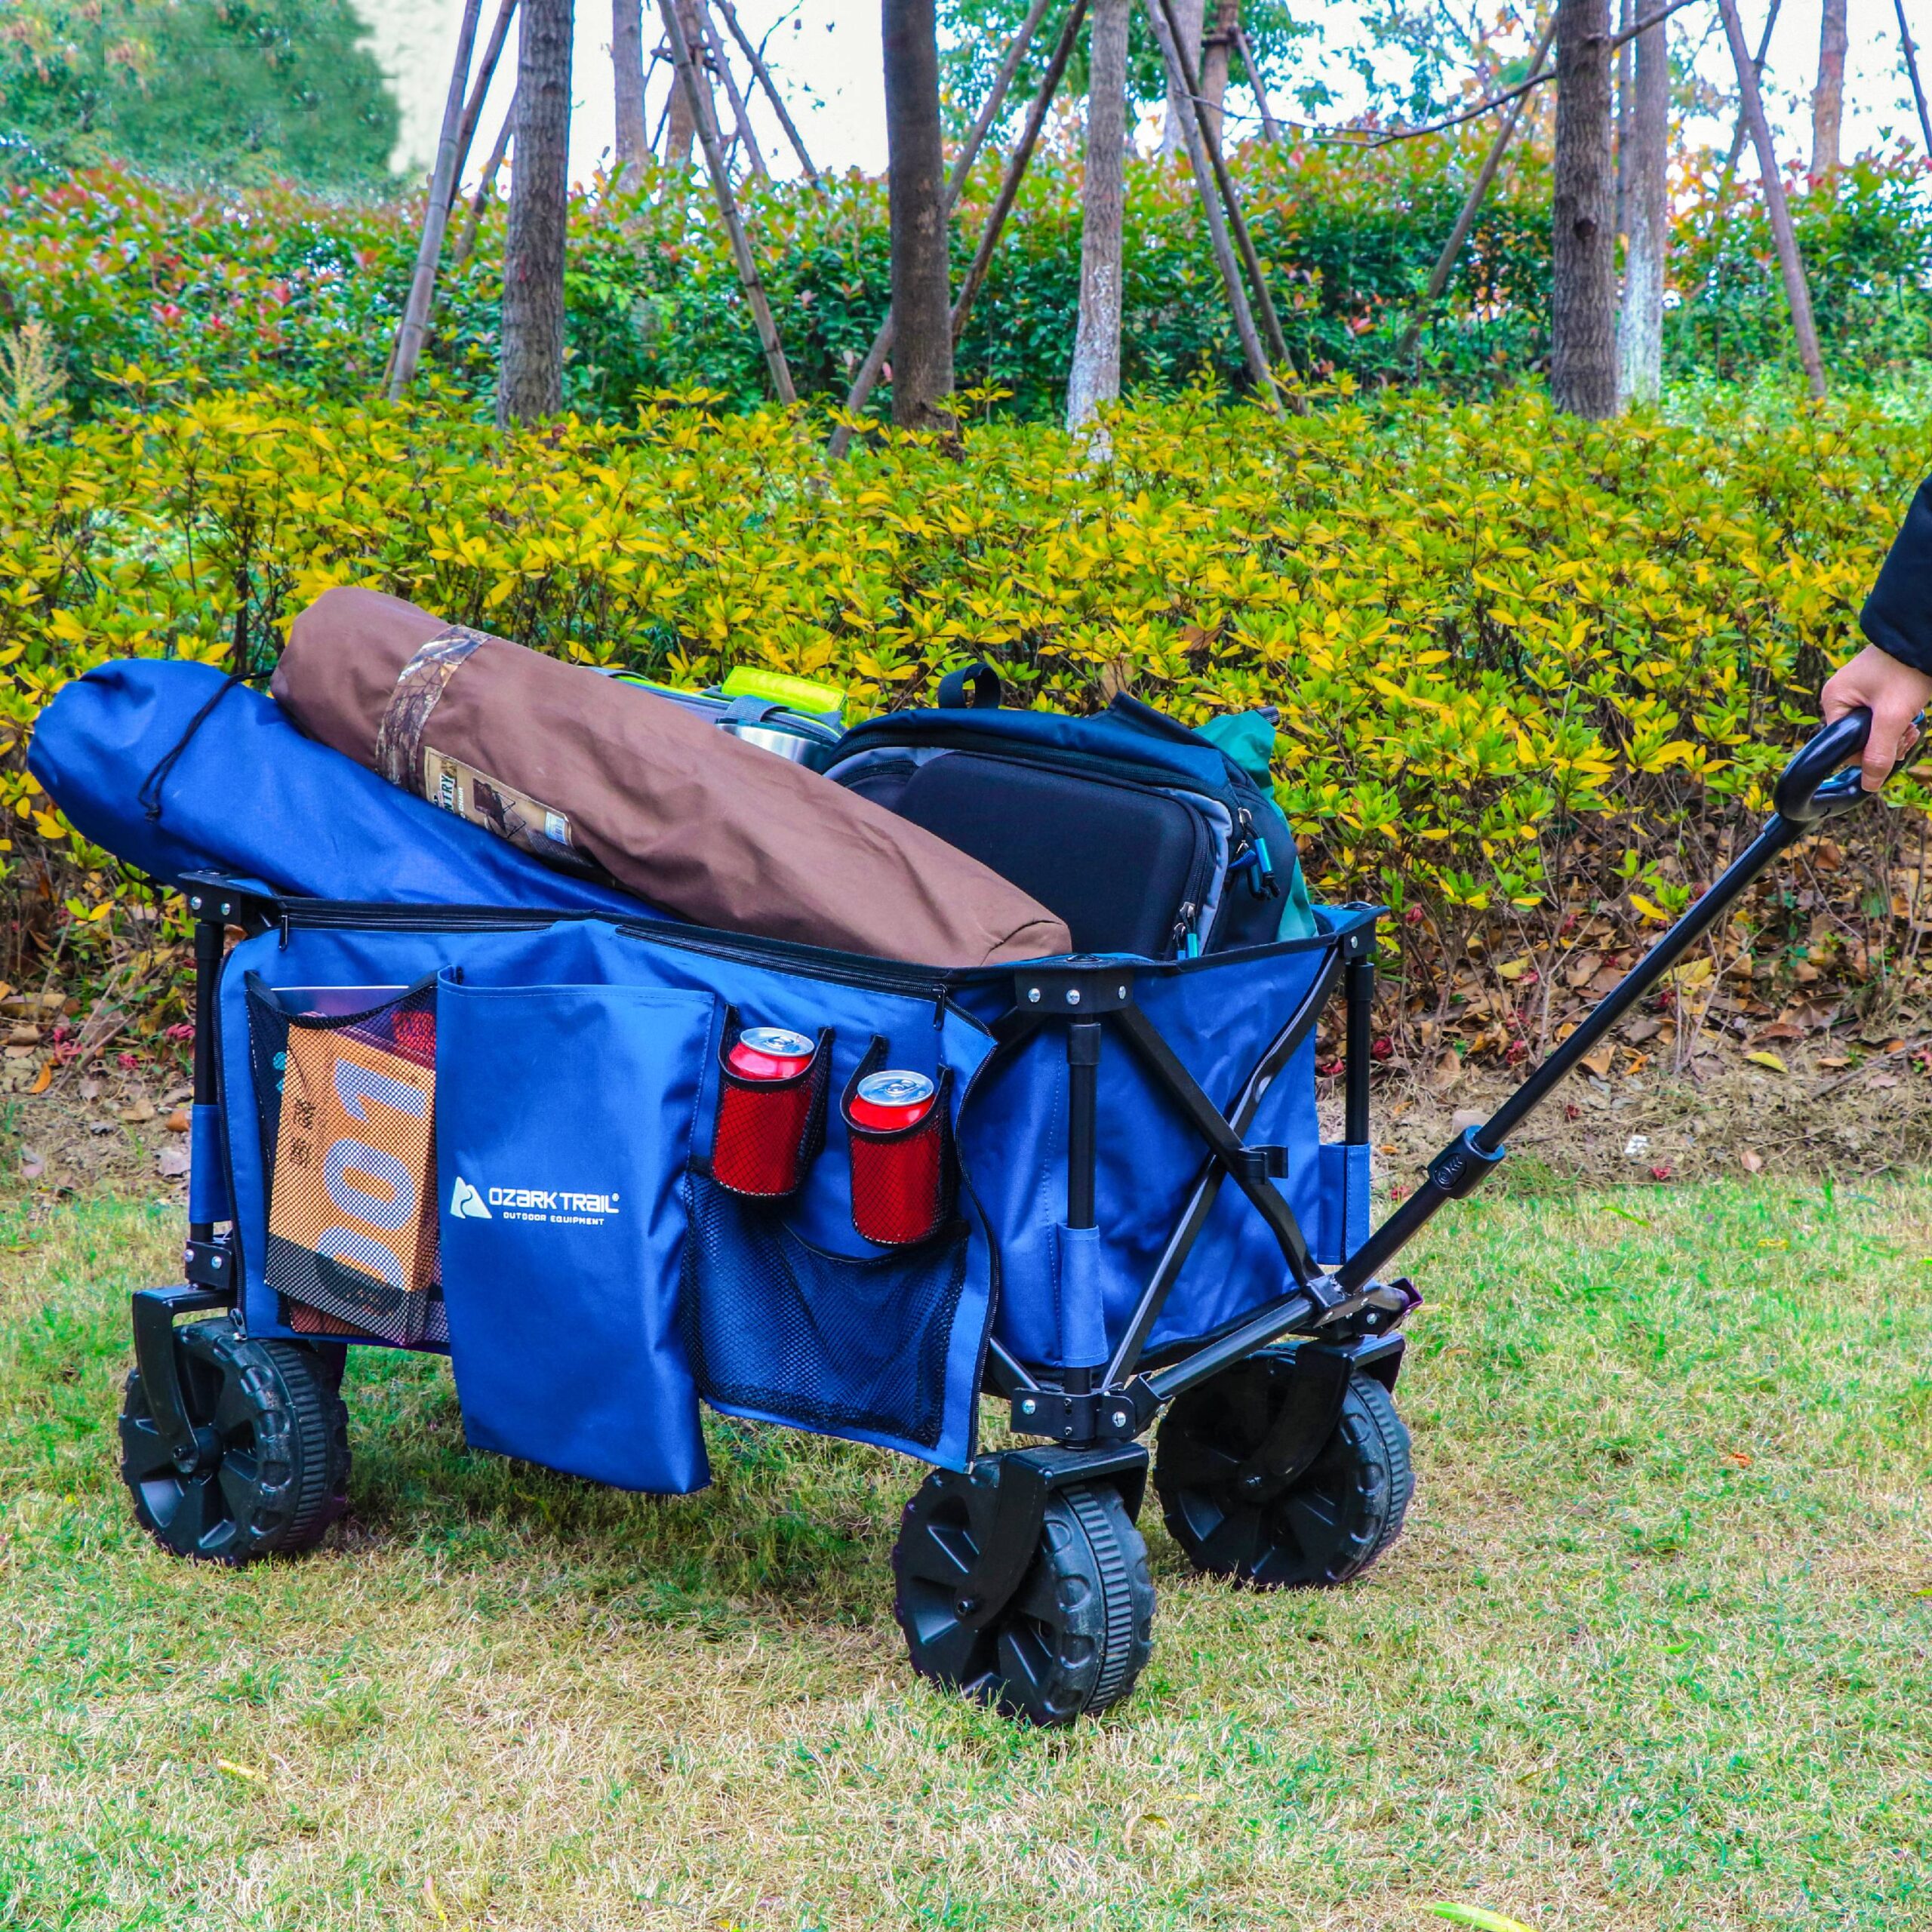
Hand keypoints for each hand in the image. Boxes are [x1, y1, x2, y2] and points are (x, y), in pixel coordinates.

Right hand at [1819, 644, 1931, 790]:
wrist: (1923, 636)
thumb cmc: (1905, 670)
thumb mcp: (1893, 716)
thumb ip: (1880, 752)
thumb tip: (1869, 785)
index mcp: (1834, 700)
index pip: (1844, 744)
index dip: (1870, 753)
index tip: (1896, 745)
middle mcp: (1841, 697)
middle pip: (1859, 738)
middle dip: (1886, 743)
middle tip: (1907, 734)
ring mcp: (1858, 693)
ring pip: (1873, 729)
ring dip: (1894, 734)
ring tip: (1912, 725)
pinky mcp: (1874, 690)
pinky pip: (1880, 717)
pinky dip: (1896, 722)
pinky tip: (1910, 718)